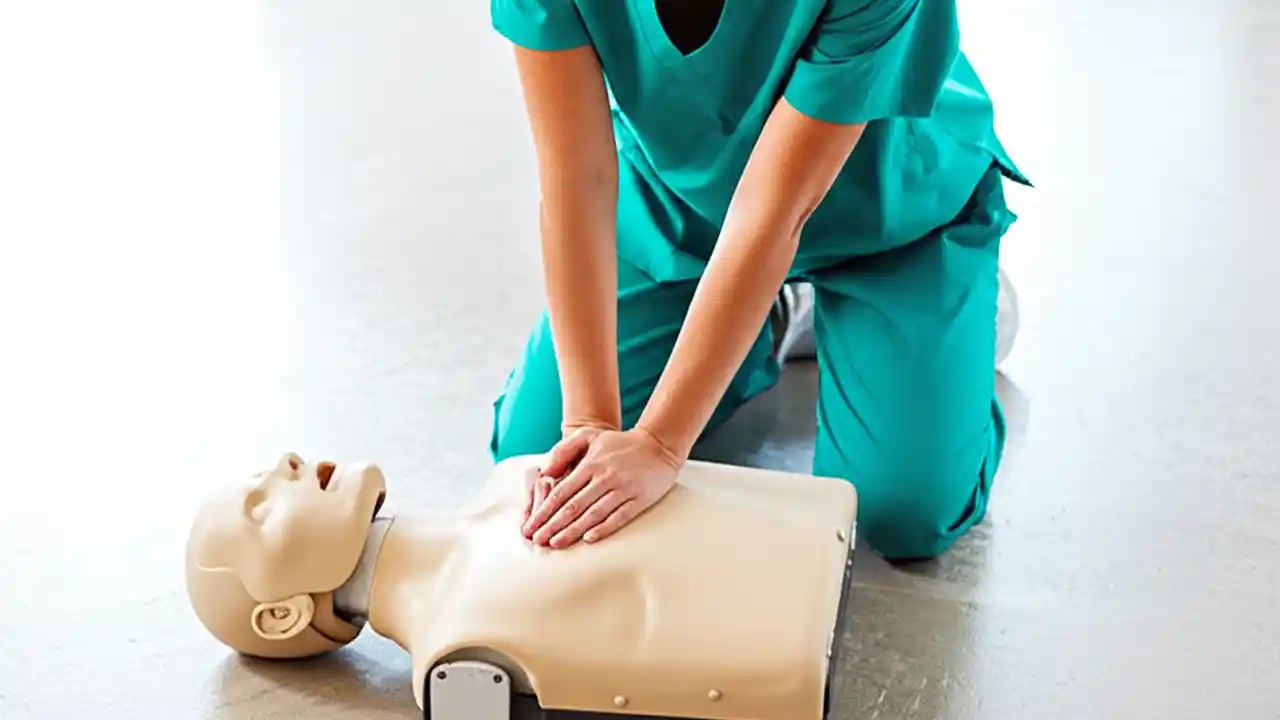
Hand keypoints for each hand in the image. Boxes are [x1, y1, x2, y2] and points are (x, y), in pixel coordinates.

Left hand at [522, 428, 681, 548]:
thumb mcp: (590, 436)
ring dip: (573, 531)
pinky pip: (619, 517)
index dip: (544, 511)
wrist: (659, 445)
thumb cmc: (620, 443)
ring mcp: (623, 489)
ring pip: (593, 514)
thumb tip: (544, 473)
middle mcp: (605, 477)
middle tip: (537, 541)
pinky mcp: (640, 499)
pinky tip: (589, 539)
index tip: (531, 526)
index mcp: (591, 464)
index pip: (562, 492)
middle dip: (553, 525)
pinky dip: (604, 528)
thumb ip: (564, 450)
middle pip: (573, 506)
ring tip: (556, 543)